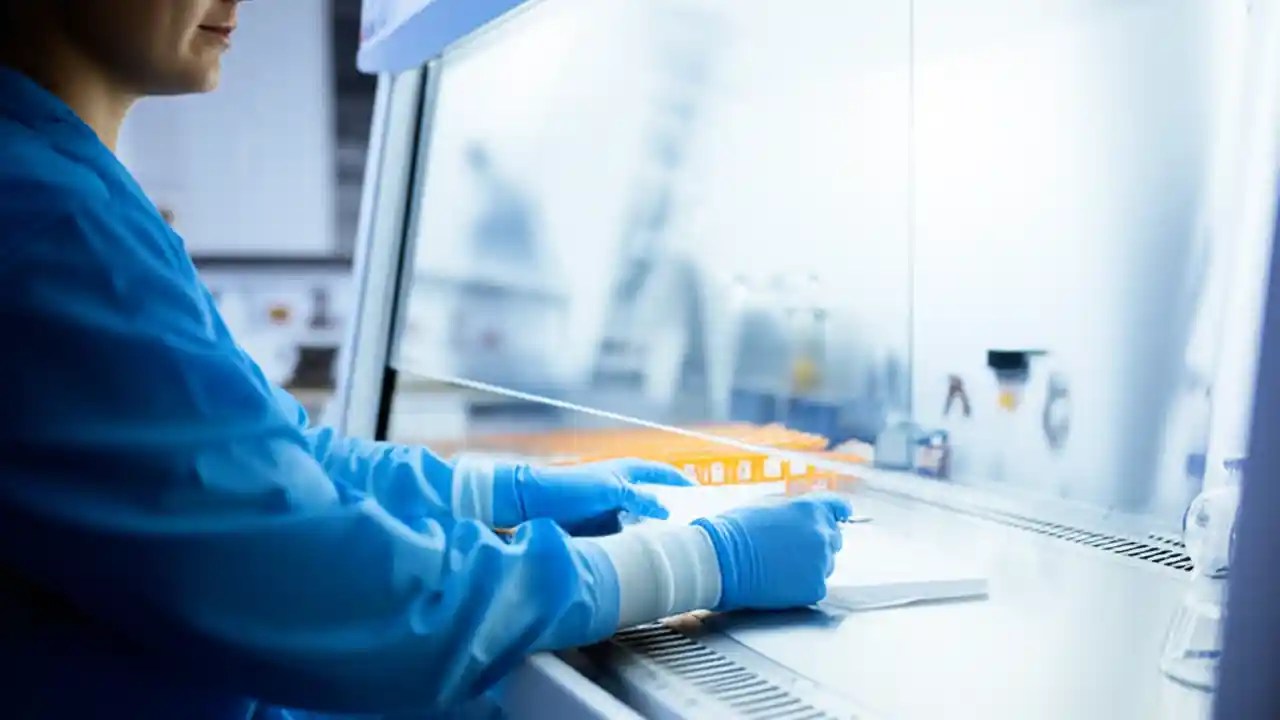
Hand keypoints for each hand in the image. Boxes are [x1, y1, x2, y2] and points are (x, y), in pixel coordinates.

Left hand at [513, 459, 695, 535]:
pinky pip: (626, 537)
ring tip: (674, 546)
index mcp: (626, 472)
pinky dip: (636, 544)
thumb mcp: (610, 490)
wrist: (534, 503)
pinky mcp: (601, 529)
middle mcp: (621, 490)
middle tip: (694, 527)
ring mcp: (611, 510)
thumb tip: (665, 509)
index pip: (662, 474)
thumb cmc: (571, 488)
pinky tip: (645, 555)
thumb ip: (639, 498)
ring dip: (654, 532)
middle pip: (654, 501)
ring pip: (641, 522)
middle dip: (672, 512)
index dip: (681, 482)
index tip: (702, 494)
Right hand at [693, 494, 851, 610]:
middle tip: (791, 550)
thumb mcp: (768, 505)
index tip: (841, 517)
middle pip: (833, 539)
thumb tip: (803, 516)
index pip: (839, 507)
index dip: (838, 513)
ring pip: (825, 565)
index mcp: (812, 509)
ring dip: (810, 565)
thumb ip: (795, 510)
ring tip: (779, 567)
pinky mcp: (815, 588)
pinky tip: (780, 582)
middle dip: (817, 542)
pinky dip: (802, 586)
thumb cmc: (736, 530)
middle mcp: (822, 534)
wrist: (722, 560)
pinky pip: (816, 586)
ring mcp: (821, 562)